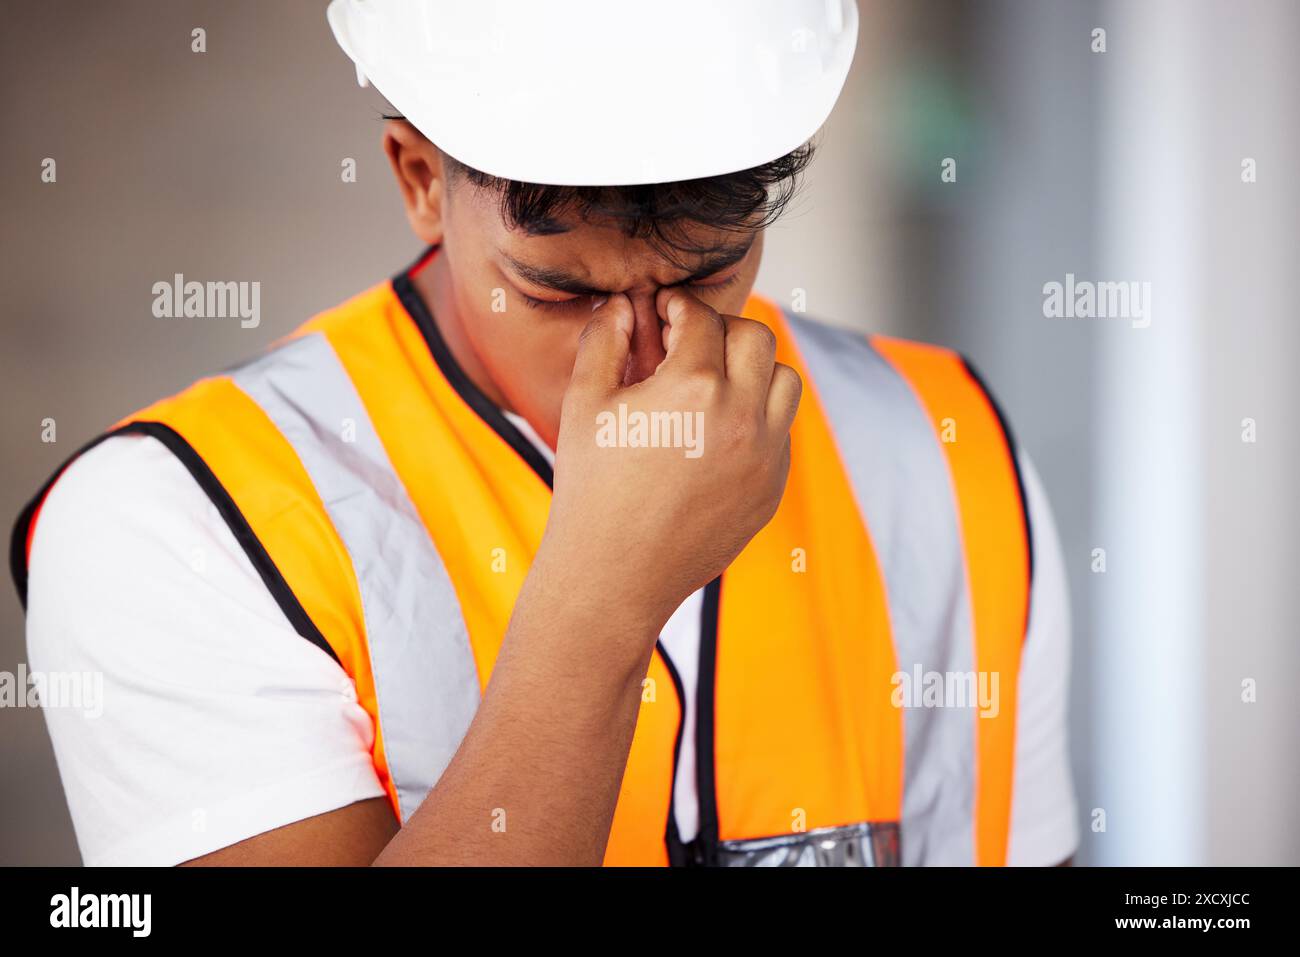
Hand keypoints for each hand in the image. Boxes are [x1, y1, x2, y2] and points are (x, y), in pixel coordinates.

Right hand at [542, 288, 800, 635]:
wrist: (614, 575)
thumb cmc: (591, 490)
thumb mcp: (584, 405)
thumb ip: (605, 342)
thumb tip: (625, 305)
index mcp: (694, 387)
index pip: (702, 318)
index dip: (679, 306)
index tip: (664, 312)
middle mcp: (741, 416)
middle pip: (756, 338)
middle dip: (721, 331)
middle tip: (689, 343)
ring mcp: (763, 455)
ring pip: (784, 381)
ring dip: (753, 370)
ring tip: (714, 382)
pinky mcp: (771, 488)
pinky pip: (781, 432)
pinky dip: (758, 417)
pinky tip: (716, 430)